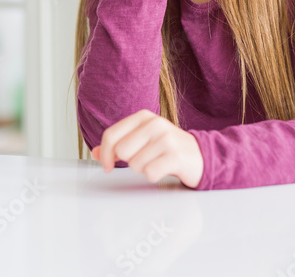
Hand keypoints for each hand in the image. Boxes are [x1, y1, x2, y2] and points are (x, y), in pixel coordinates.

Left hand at [89, 109, 203, 188]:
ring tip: (157, 162)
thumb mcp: (142, 139)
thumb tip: (94, 153)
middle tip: (144, 160)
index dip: (104, 154)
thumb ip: (118, 144)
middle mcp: (155, 124)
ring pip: (135, 164)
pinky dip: (154, 176)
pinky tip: (163, 169)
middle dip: (129, 162)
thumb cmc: (167, 148)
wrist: (200, 155)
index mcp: (143, 117)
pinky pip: (150, 173)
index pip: (111, 135)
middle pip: (121, 151)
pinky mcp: (175, 156)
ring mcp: (166, 139)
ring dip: (143, 169)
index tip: (107, 165)